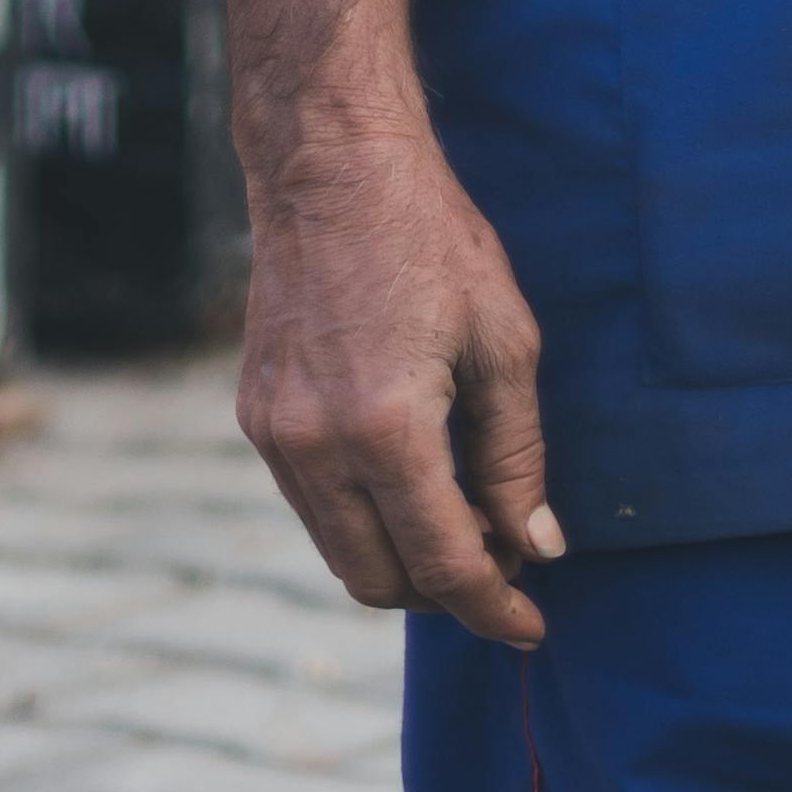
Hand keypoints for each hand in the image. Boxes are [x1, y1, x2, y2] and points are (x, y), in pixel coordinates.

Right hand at [235, 100, 565, 649]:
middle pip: (381, 583)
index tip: (531, 627)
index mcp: (386, 430)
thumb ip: (518, 458)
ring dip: (402, 560)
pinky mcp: (254, 417)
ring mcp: (274, 436)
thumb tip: (537, 547)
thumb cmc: (432, 238)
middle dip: (447, 592)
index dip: (494, 607)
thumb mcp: (504, 342)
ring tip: (463, 514)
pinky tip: (410, 477)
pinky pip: (312, 506)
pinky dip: (362, 518)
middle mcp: (316, 447)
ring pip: (340, 553)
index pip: (444, 565)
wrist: (331, 164)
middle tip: (504, 559)